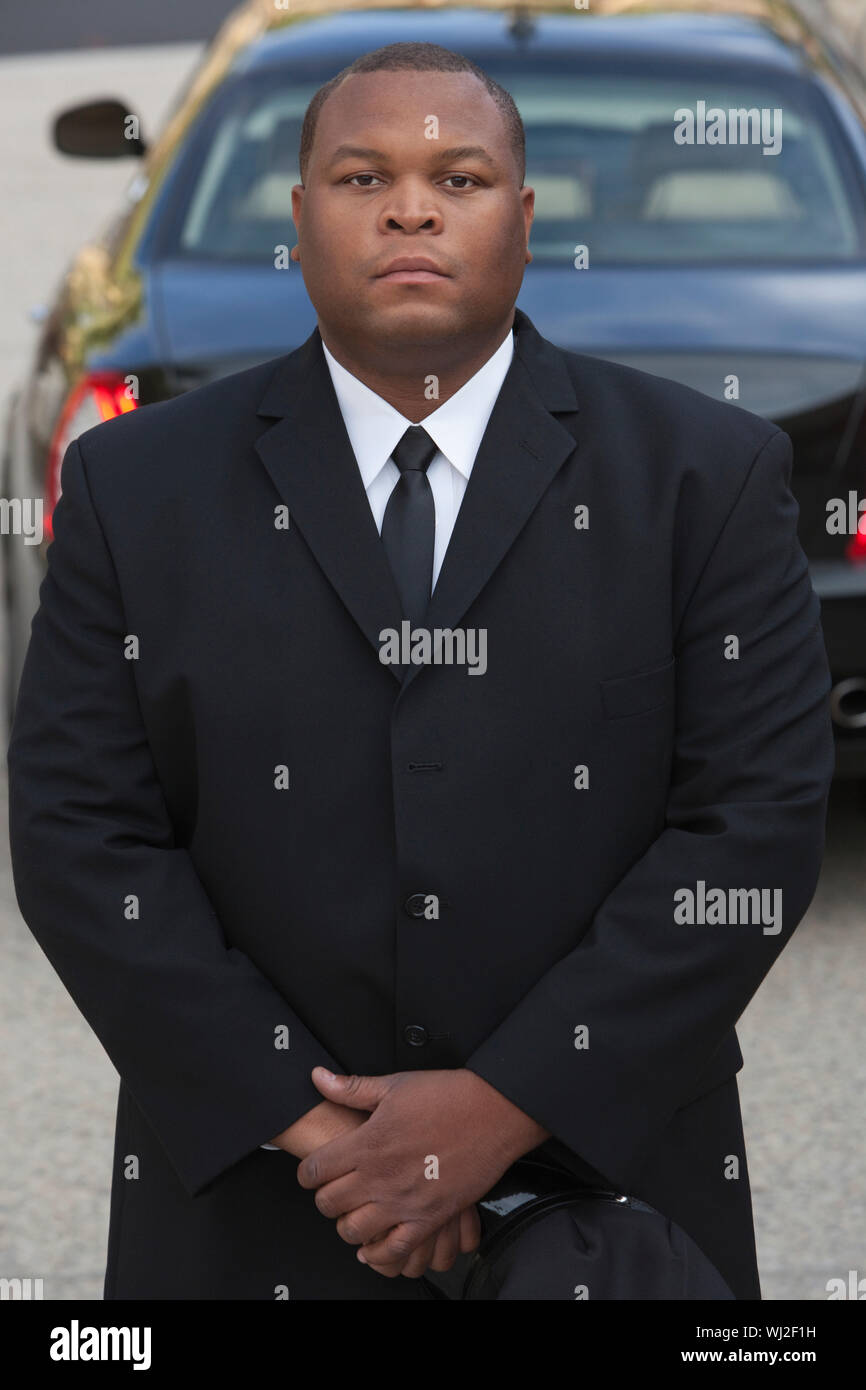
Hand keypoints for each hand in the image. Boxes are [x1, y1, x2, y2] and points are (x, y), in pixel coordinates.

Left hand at [268, 1094, 481, 1278]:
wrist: (494, 1112)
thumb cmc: (448, 1095)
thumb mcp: (395, 1085)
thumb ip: (353, 1088)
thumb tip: (319, 1077)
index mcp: (369, 1142)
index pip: (315, 1170)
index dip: (307, 1173)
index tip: (313, 1171)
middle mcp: (381, 1176)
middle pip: (329, 1204)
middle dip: (325, 1198)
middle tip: (334, 1190)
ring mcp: (405, 1201)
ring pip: (353, 1231)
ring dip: (347, 1225)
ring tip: (354, 1213)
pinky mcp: (430, 1218)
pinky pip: (394, 1250)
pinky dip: (378, 1254)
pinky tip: (374, 1245)